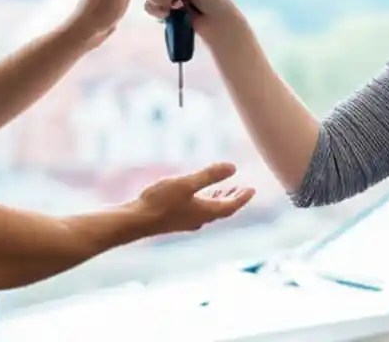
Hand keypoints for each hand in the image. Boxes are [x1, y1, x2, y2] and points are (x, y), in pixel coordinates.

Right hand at [128, 162, 255, 234]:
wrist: (136, 221)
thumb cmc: (161, 201)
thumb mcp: (187, 184)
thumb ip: (210, 175)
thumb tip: (234, 167)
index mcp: (206, 212)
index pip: (230, 206)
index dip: (242, 197)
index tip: (252, 190)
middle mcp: (199, 219)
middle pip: (222, 209)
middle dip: (233, 198)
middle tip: (243, 189)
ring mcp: (187, 220)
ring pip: (209, 209)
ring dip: (219, 199)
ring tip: (224, 190)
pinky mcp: (175, 219)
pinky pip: (197, 209)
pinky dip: (205, 200)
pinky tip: (197, 194)